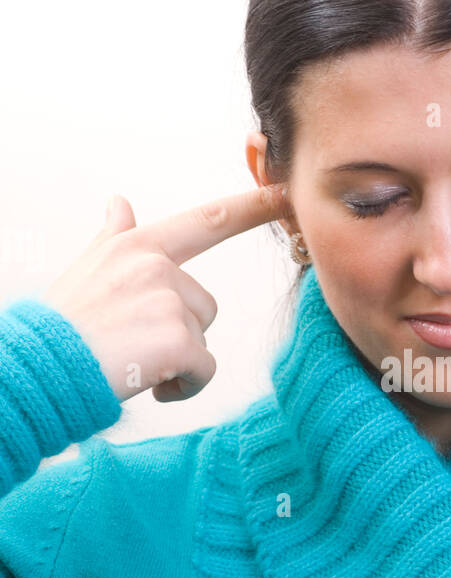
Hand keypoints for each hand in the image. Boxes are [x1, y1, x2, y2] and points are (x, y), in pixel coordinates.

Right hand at [42, 184, 287, 401]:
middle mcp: (155, 265)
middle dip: (178, 332)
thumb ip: (113, 238)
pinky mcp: (178, 339)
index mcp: (136, 247)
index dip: (251, 207)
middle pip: (203, 305)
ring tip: (132, 360)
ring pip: (203, 339)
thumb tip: (118, 202)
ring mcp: (167, 299)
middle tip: (131, 343)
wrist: (38, 369)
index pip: (205, 221)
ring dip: (178, 360)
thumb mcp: (86, 270)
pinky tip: (147, 382)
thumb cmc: (63, 327)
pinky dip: (183, 385)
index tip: (286, 191)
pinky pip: (204, 369)